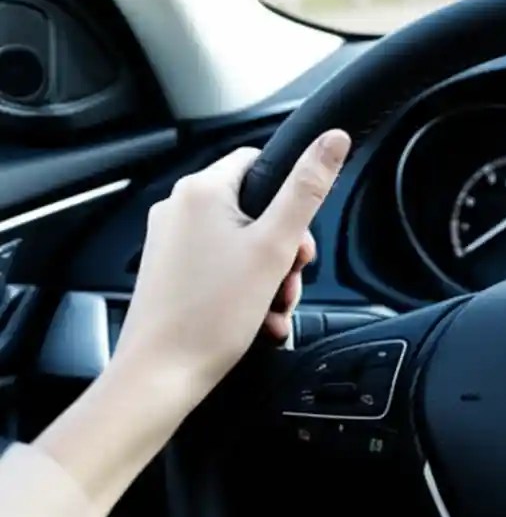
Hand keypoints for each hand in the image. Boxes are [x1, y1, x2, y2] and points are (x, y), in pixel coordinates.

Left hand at [114, 130, 350, 396]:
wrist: (161, 376)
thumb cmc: (210, 316)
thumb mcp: (275, 247)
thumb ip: (307, 189)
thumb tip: (333, 140)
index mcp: (202, 191)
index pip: (261, 162)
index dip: (291, 195)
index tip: (299, 232)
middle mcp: (179, 209)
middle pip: (255, 208)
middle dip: (284, 246)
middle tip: (290, 276)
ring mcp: (171, 241)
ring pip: (242, 241)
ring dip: (270, 273)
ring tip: (274, 305)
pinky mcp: (170, 270)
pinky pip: (221, 265)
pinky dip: (246, 287)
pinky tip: (258, 317)